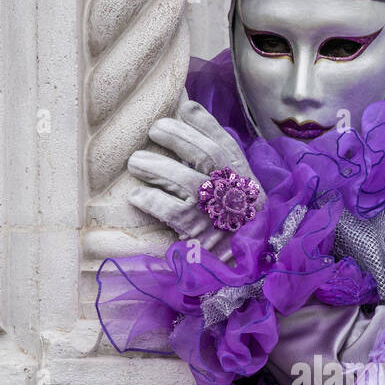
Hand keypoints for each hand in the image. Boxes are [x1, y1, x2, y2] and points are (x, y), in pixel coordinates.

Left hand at [126, 92, 263, 263]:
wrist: (241, 276)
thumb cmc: (231, 231)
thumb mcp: (237, 198)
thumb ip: (220, 167)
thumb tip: (187, 119)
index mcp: (248, 185)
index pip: (227, 145)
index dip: (204, 123)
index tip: (182, 107)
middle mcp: (237, 198)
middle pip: (208, 157)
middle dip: (178, 137)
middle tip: (154, 129)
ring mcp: (218, 219)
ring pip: (187, 182)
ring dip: (157, 167)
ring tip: (136, 162)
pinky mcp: (200, 240)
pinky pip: (173, 214)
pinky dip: (153, 200)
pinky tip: (138, 195)